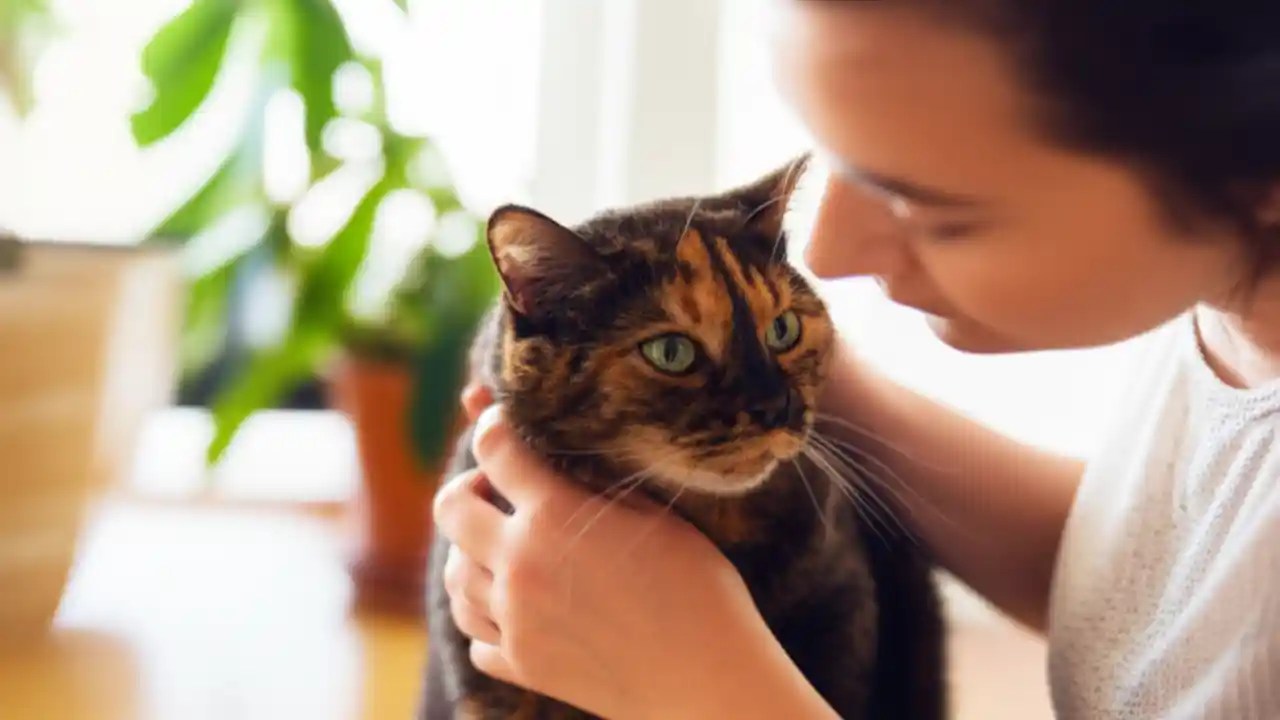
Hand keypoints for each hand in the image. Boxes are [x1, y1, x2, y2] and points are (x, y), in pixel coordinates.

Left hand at [432, 384, 794, 718]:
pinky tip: (513, 606)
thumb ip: (593, 480)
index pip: (493, 448)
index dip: (492, 425)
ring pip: (454, 574)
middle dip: (466, 488)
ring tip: (502, 548)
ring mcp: (515, 619)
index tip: (501, 425)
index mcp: (554, 515)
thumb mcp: (654, 515)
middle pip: (450, 508)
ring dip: (470, 551)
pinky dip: (484, 615)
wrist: (706, 677)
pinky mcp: (521, 664)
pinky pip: (473, 634)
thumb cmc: (696, 587)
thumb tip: (555, 449)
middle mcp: (521, 564)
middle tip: (496, 491)